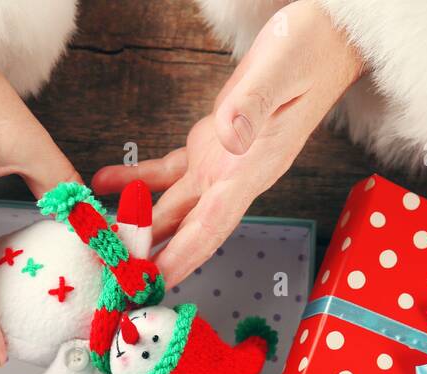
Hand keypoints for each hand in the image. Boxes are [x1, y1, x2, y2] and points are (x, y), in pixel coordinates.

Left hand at [92, 0, 362, 287]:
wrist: (324, 40)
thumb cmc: (310, 52)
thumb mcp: (281, 72)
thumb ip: (253, 104)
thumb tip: (229, 135)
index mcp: (254, 167)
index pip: (213, 224)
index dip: (184, 256)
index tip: (156, 282)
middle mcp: (236, 174)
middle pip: (189, 228)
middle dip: (155, 257)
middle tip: (119, 280)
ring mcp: (222, 162)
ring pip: (173, 207)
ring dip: (139, 227)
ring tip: (102, 244)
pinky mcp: (211, 144)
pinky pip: (167, 171)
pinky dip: (136, 180)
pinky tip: (108, 184)